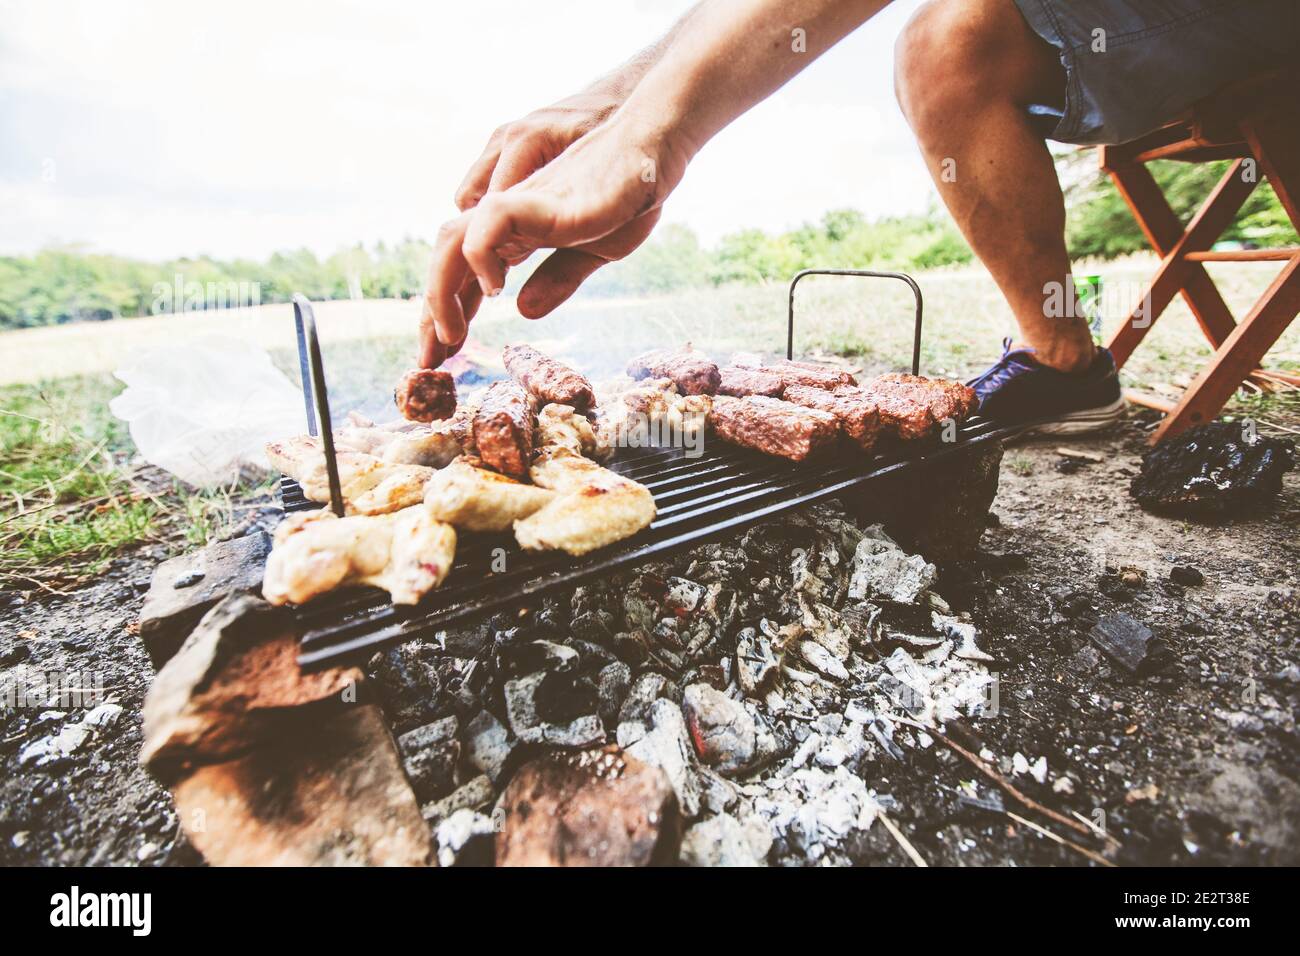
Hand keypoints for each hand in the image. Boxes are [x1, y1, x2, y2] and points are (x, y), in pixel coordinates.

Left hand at [419, 112, 691, 366]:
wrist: (653, 151)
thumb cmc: (629, 194)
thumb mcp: (593, 251)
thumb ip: (559, 279)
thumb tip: (523, 311)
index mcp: (516, 234)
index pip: (466, 277)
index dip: (449, 316)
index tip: (442, 358)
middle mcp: (505, 218)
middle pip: (447, 262)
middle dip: (432, 314)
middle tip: (430, 363)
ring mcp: (516, 205)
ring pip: (452, 242)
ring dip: (441, 291)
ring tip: (450, 336)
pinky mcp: (536, 198)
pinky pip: (490, 221)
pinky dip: (480, 255)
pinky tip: (495, 290)